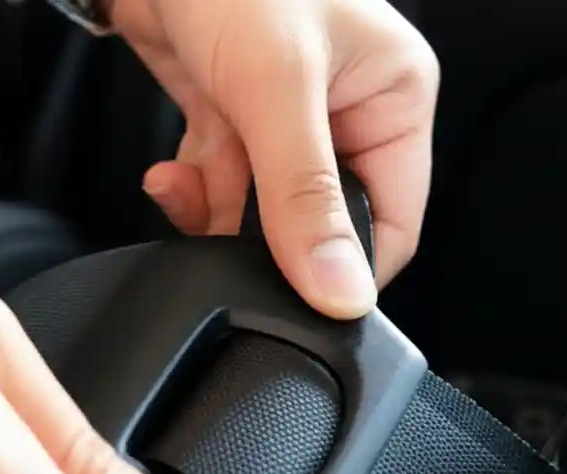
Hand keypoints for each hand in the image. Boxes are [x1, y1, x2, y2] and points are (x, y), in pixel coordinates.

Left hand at [109, 0, 439, 318]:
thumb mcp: (275, 88)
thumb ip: (304, 195)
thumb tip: (339, 289)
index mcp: (392, 96)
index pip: (394, 220)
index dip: (349, 265)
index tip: (301, 292)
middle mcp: (346, 110)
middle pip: (321, 221)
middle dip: (267, 235)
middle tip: (230, 222)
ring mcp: (284, 119)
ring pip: (262, 214)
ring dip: (218, 213)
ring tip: (192, 182)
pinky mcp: (232, 120)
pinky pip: (222, 187)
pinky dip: (193, 191)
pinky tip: (171, 173)